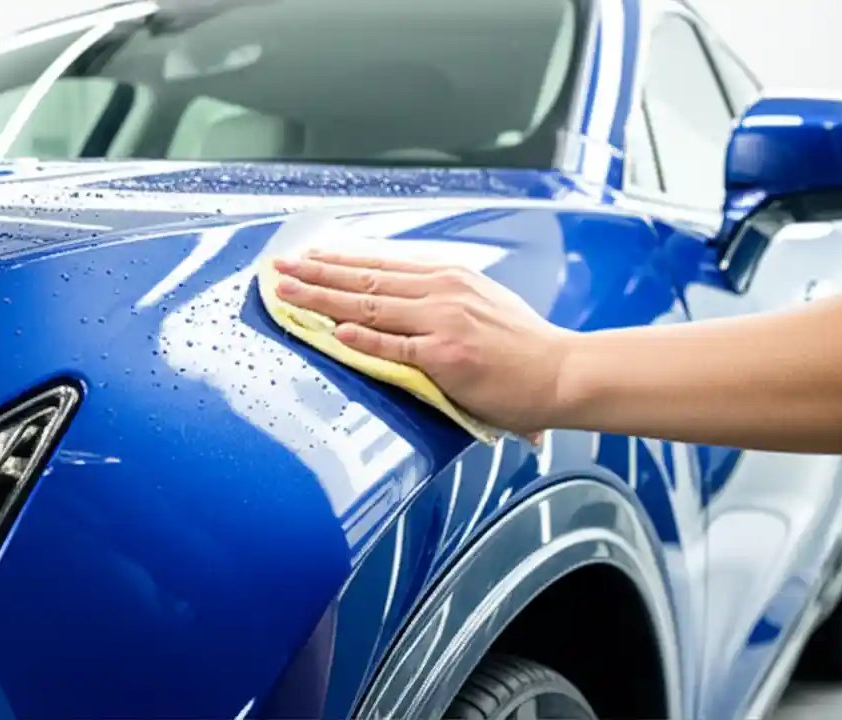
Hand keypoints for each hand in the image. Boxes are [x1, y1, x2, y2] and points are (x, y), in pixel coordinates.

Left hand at [272, 250, 576, 435]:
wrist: (562, 372)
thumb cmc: (524, 347)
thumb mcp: (482, 305)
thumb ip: (443, 302)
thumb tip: (405, 304)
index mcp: (449, 277)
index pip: (381, 264)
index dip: (339, 261)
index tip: (307, 258)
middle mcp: (442, 290)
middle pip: (366, 278)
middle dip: (317, 273)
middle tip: (280, 269)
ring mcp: (442, 322)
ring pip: (370, 305)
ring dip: (323, 298)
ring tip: (289, 294)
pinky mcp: (445, 357)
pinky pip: (394, 346)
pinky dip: (363, 337)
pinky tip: (335, 330)